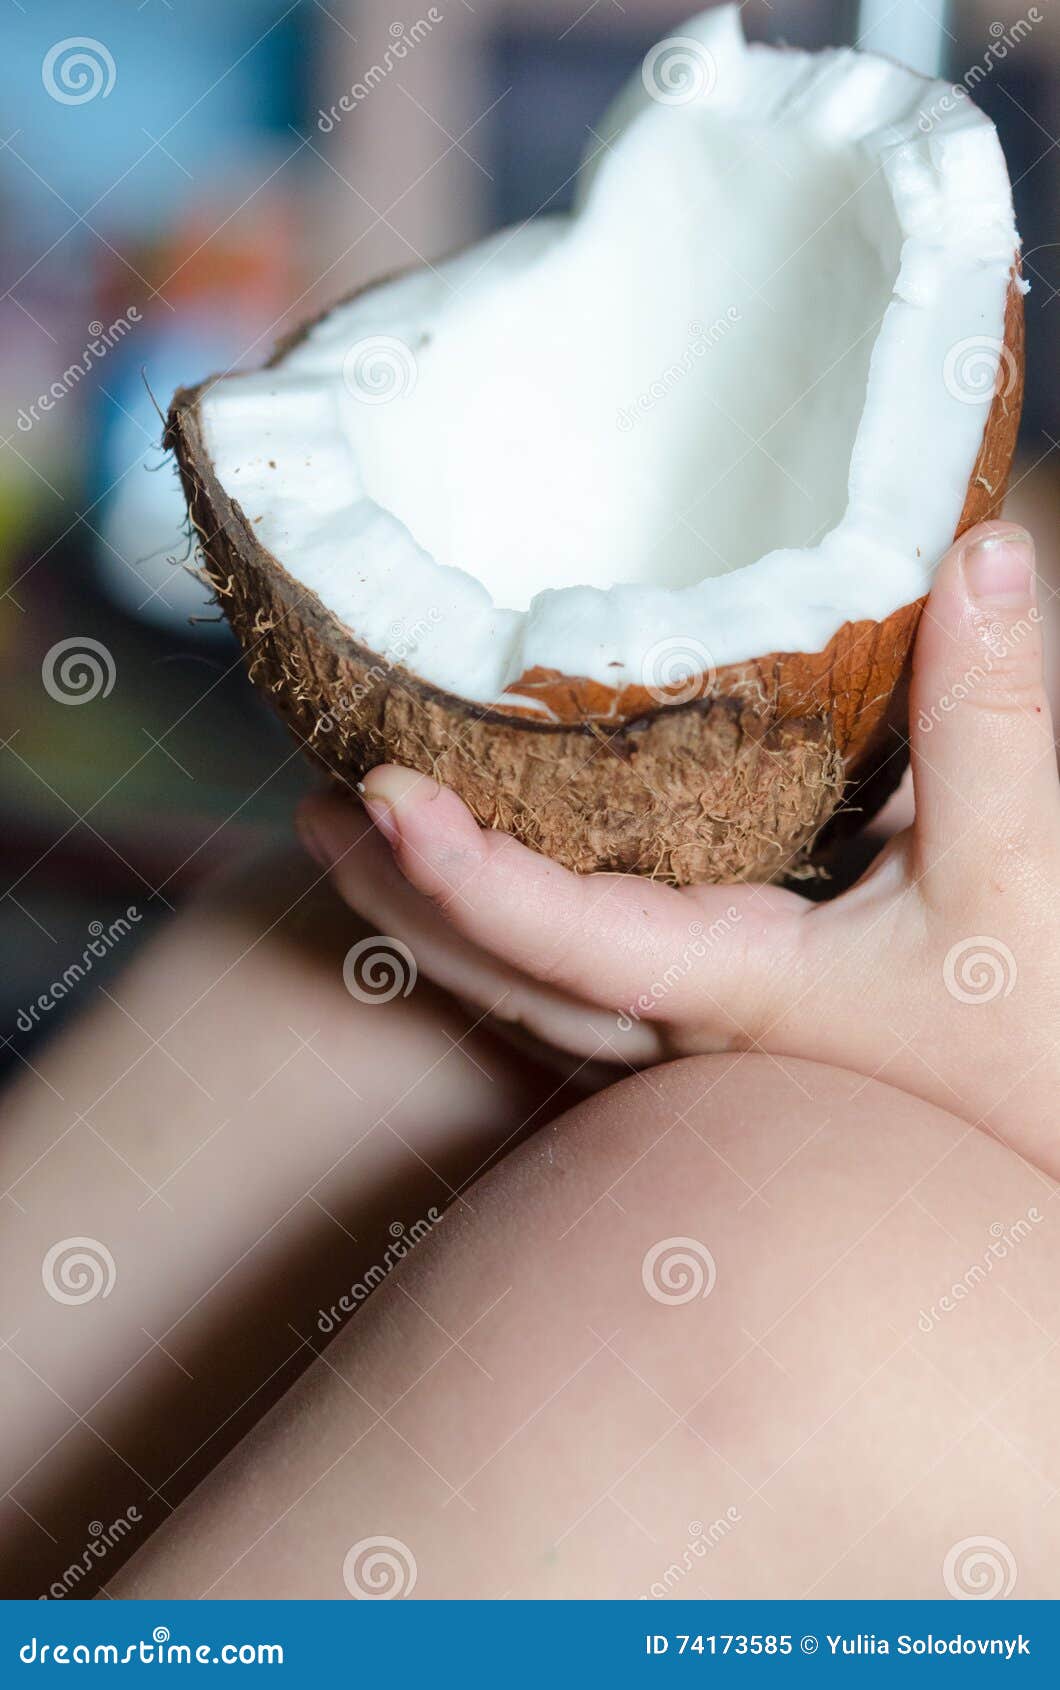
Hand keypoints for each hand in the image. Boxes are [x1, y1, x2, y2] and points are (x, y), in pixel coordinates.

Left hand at [297, 521, 1059, 1178]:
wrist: (1052, 1156)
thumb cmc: (1035, 1045)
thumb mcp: (1019, 876)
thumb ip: (992, 717)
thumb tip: (978, 551)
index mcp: (737, 991)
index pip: (562, 939)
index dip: (460, 872)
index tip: (376, 792)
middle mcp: (690, 1026)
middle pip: (501, 977)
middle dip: (397, 897)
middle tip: (312, 807)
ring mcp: (696, 1036)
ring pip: (527, 992)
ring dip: (431, 917)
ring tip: (356, 838)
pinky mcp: (719, 1021)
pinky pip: (578, 984)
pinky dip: (508, 929)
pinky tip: (492, 881)